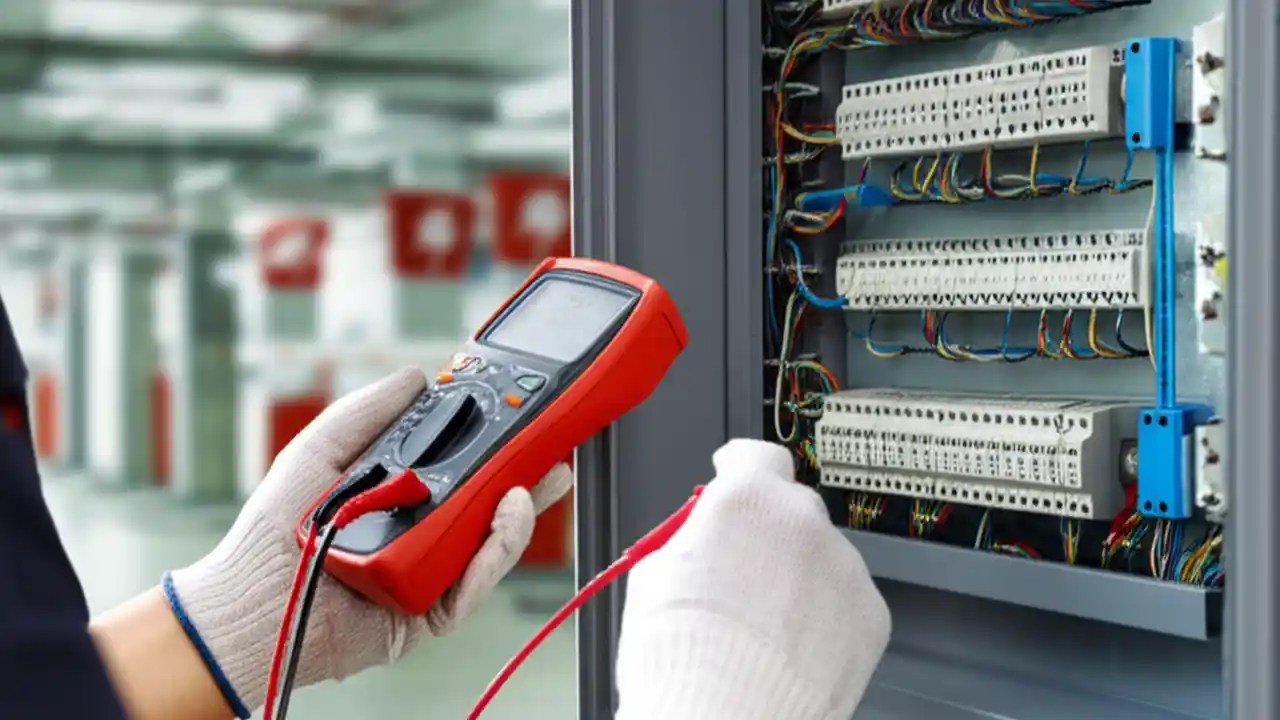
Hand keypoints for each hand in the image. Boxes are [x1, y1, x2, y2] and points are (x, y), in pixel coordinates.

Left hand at [164, 368, 572, 716]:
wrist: (255, 596)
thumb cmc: (278, 525)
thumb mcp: (322, 447)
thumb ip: (370, 409)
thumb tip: (416, 376)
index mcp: (405, 491)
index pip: (466, 463)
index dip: (500, 442)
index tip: (524, 415)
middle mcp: (423, 530)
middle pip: (492, 503)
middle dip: (529, 476)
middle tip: (550, 451)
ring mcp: (431, 570)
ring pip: (492, 543)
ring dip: (516, 516)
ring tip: (523, 489)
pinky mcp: (432, 611)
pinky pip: (474, 584)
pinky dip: (493, 556)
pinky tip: (500, 526)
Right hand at [615, 439, 890, 719]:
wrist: (725, 718)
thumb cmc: (683, 658)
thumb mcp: (655, 575)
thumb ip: (692, 540)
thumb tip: (704, 542)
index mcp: (746, 500)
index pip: (757, 456)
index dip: (742, 468)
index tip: (737, 475)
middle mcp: (802, 522)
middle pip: (790, 510)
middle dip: (768, 535)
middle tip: (740, 577)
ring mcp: (843, 568)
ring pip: (821, 559)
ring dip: (799, 579)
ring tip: (764, 630)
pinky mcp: (870, 615)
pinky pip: (846, 602)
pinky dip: (826, 619)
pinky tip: (793, 648)